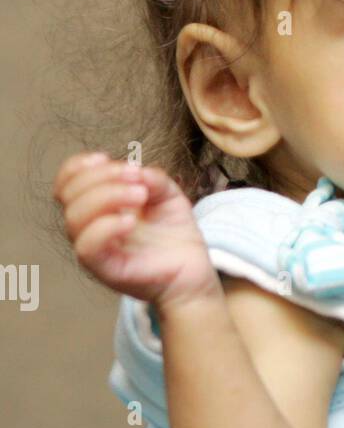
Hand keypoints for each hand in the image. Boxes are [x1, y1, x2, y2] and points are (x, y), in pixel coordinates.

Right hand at [54, 152, 219, 310]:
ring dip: (107, 196)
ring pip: (74, 218)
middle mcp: (89, 227)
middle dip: (101, 177)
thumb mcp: (168, 194)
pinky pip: (87, 248)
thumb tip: (136, 171)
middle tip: (136, 177)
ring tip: (141, 194)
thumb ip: (152, 178)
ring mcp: (95, 249)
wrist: (192, 269)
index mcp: (97, 207)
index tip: (105, 157)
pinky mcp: (105, 269)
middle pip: (68, 195)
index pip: (66, 183)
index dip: (77, 166)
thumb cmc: (174, 233)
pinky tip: (131, 221)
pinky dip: (105, 227)